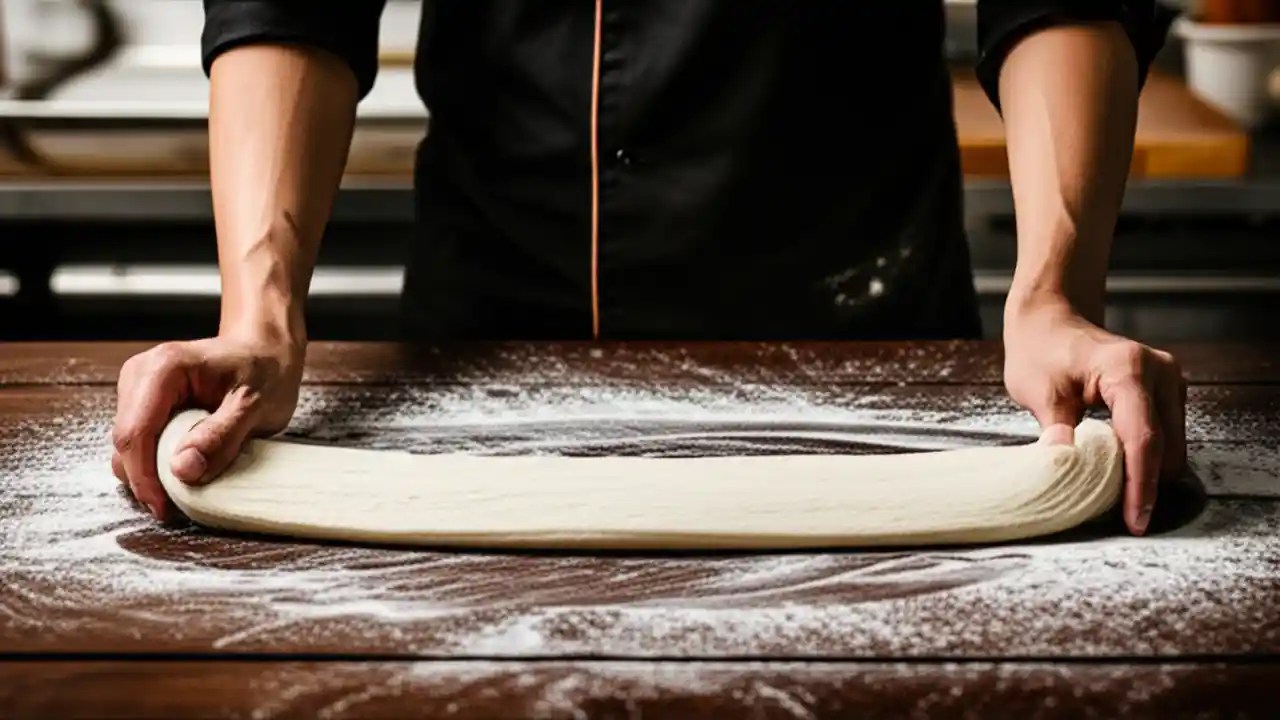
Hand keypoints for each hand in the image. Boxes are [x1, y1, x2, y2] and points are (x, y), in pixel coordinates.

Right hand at [111, 335, 304, 520]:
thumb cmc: (265, 371)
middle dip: (147, 480)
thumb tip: (182, 470)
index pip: (135, 432)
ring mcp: (138, 390)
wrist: (266, 351)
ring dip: (151, 474)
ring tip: (186, 492)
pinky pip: (141, 444)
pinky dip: (157, 464)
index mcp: (163, 369)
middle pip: (127, 442)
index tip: (164, 508)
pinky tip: (184, 473)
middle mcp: (141, 376)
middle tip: (177, 508)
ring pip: (129, 447)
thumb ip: (220, 436)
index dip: (144, 477)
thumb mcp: (255, 405)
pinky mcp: (145, 406)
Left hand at [1003, 297, 1185, 535]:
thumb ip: (1056, 429)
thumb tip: (1064, 467)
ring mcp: (1168, 379)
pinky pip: (1166, 434)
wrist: (1050, 320)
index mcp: (1128, 370)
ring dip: (1149, 473)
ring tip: (1118, 499)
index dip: (1140, 485)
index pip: (1142, 439)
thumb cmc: (1040, 351)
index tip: (1136, 521)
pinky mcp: (1166, 390)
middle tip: (1118, 516)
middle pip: (1165, 446)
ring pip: (1171, 445)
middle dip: (1146, 484)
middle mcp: (1159, 372)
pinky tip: (1123, 473)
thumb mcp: (1038, 391)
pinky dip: (1148, 457)